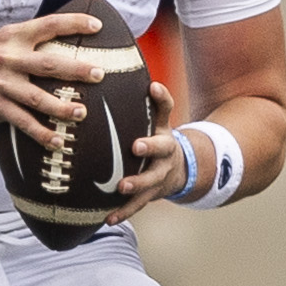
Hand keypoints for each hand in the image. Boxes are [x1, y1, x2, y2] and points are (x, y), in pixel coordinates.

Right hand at [0, 10, 105, 148]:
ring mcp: (2, 83)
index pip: (49, 25)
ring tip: (81, 112)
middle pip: (47, 64)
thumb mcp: (8, 40)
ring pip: (36, 97)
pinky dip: (41, 133)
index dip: (73, 23)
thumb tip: (73, 35)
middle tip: (98, 74)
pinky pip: (22, 122)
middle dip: (75, 70)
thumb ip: (34, 39)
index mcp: (16, 36)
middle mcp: (9, 58)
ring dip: (60, 107)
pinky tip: (57, 141)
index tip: (97, 26)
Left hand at [106, 81, 185, 223]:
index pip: (166, 110)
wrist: (178, 169)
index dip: (162, 98)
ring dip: (137, 183)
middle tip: (136, 145)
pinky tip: (107, 219)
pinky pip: (137, 204)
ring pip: (151, 180)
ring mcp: (159, 174)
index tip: (153, 86)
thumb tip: (111, 67)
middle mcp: (165, 151)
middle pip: (161, 147)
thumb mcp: (154, 119)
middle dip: (150, 146)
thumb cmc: (154, 137)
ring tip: (121, 186)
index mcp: (163, 129)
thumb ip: (138, 99)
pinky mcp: (151, 194)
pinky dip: (123, 212)